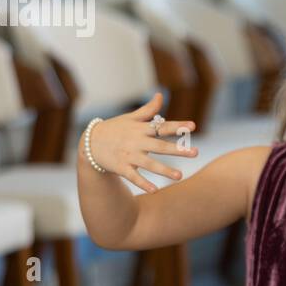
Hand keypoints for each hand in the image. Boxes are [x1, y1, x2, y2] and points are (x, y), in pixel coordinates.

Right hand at [82, 92, 196, 193]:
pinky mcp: (121, 167)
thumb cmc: (114, 129)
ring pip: (149, 164)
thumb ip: (148, 110)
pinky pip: (133, 177)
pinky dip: (143, 183)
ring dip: (164, 170)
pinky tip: (155, 190)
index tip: (193, 126)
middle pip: (160, 146)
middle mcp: (137, 142)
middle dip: (177, 150)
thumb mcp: (130, 118)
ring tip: (180, 176)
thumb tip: (161, 95)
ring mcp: (129, 155)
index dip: (178, 126)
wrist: (89, 143)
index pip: (162, 127)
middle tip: (196, 153)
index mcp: (141, 129)